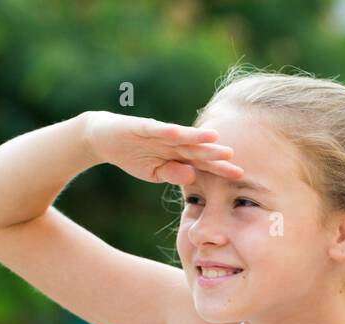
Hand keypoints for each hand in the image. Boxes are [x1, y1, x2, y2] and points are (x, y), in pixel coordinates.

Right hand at [83, 111, 244, 186]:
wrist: (104, 138)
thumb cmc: (134, 156)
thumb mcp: (154, 173)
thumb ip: (174, 174)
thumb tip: (192, 176)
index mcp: (178, 155)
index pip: (203, 163)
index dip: (220, 168)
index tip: (239, 175)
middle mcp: (173, 142)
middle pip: (197, 148)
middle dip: (214, 153)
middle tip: (234, 157)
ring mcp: (158, 133)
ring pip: (180, 136)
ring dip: (196, 136)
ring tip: (214, 137)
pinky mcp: (141, 127)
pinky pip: (155, 129)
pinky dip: (165, 131)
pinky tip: (178, 132)